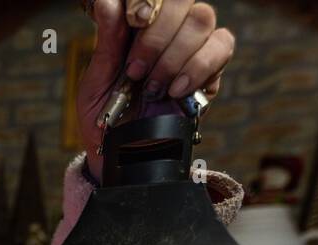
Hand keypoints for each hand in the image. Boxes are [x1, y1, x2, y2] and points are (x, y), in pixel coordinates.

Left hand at [76, 0, 234, 179]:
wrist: (125, 156)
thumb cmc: (107, 119)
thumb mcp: (96, 81)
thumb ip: (107, 40)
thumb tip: (107, 1)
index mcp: (138, 24)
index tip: (134, 20)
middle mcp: (168, 29)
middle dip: (158, 33)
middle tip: (136, 70)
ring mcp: (192, 47)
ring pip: (202, 19)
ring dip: (175, 55)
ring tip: (154, 87)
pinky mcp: (211, 70)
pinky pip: (220, 48)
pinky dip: (198, 68)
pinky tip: (176, 90)